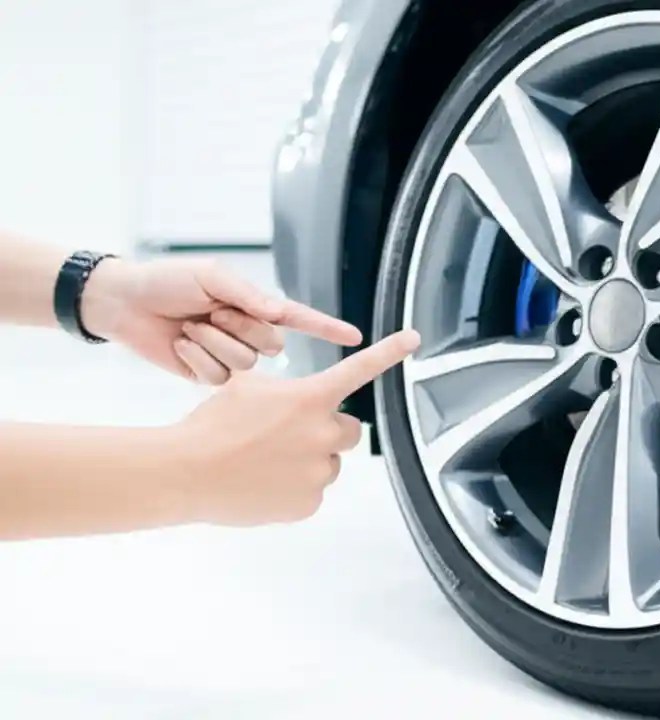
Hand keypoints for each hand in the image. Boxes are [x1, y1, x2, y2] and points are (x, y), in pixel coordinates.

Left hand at [81, 257, 361, 383]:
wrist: (124, 304)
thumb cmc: (167, 281)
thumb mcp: (211, 276)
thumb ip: (249, 295)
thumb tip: (280, 314)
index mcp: (254, 306)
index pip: (302, 319)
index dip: (329, 329)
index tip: (358, 338)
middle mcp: (248, 332)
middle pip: (273, 346)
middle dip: (241, 329)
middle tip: (211, 314)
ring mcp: (229, 356)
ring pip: (246, 366)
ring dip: (215, 344)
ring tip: (191, 329)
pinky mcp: (208, 376)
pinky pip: (219, 379)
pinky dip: (199, 360)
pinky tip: (182, 347)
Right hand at [168, 330, 419, 525]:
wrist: (186, 471)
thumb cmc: (212, 424)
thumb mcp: (247, 387)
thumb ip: (285, 390)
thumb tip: (296, 400)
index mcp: (309, 398)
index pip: (358, 370)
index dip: (389, 352)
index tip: (414, 338)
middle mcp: (323, 433)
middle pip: (350, 430)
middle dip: (330, 430)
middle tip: (292, 434)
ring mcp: (318, 471)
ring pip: (329, 463)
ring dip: (309, 460)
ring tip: (267, 461)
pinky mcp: (308, 502)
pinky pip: (312, 491)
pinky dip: (294, 488)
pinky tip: (263, 482)